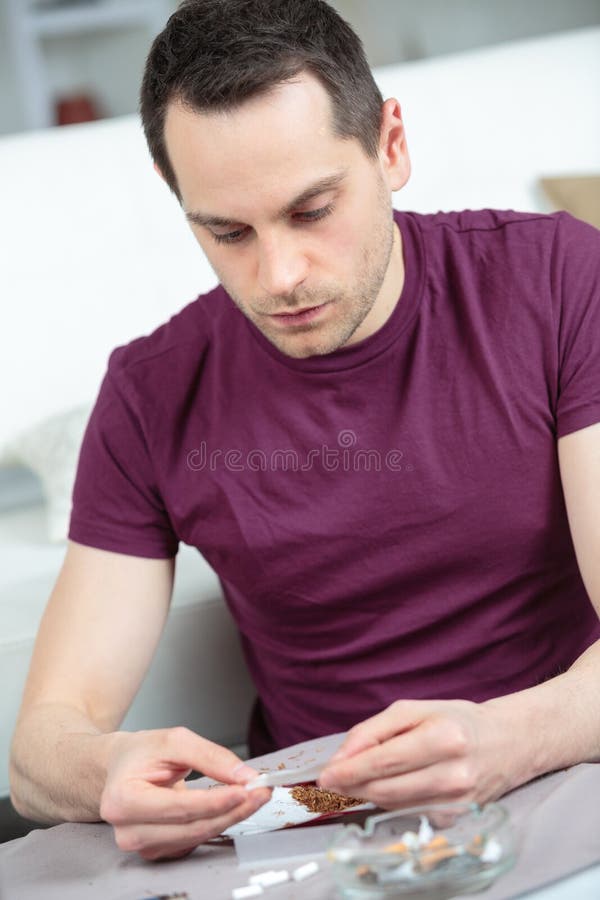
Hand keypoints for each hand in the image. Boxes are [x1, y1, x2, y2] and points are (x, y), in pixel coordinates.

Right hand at [100, 726, 270, 859]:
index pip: (179, 807)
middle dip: (232, 810)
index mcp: (123, 799)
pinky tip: (231, 806)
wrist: (120, 768)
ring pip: (196, 837)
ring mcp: (141, 844)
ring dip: (230, 817)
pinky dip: (217, 822)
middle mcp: (128, 830)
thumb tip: (243, 776)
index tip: (246, 790)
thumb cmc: (141, 753)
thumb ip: (210, 756)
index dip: (216, 801)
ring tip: (253, 795)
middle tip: (261, 792)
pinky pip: (194, 840)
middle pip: (191, 827)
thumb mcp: (174, 740)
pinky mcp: (157, 850)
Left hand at [318, 699, 516, 808]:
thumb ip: (375, 730)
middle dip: (351, 786)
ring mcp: (456, 802)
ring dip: (367, 794)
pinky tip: (390, 785)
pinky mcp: (455, 819)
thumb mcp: (415, 710)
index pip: (385, 761)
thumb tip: (342, 758)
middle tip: (330, 781)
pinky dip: (390, 801)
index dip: (349, 771)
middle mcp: (453, 774)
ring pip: (393, 804)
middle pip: (385, 788)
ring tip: (357, 779)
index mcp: (444, 738)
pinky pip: (407, 812)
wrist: (509, 744)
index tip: (324, 776)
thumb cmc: (457, 721)